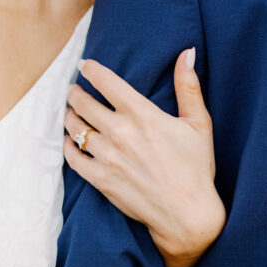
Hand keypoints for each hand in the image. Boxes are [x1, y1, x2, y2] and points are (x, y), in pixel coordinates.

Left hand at [64, 49, 225, 266]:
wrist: (186, 214)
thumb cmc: (196, 168)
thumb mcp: (199, 124)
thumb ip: (189, 86)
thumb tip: (187, 52)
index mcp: (143, 115)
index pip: (106, 82)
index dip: (91, 70)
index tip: (85, 66)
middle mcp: (121, 133)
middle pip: (84, 103)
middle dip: (75, 93)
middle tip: (73, 90)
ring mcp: (108, 157)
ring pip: (75, 128)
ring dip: (69, 117)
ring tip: (70, 112)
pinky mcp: (100, 179)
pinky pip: (73, 157)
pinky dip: (67, 145)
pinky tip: (69, 140)